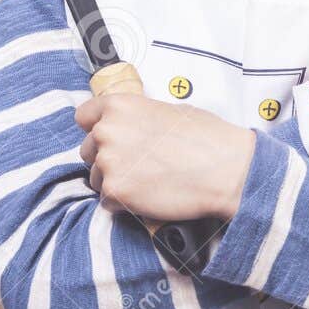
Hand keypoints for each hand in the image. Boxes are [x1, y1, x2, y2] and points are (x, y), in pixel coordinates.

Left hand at [75, 92, 255, 222]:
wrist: (224, 169)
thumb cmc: (206, 138)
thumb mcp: (168, 110)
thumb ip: (137, 117)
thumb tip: (131, 128)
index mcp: (119, 105)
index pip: (83, 116)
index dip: (96, 128)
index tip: (108, 139)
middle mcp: (107, 131)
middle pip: (87, 150)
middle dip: (106, 158)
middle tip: (135, 165)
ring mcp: (108, 162)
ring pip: (96, 178)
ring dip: (114, 182)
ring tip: (145, 182)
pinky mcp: (115, 191)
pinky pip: (107, 201)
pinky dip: (123, 203)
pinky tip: (147, 196)